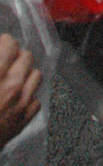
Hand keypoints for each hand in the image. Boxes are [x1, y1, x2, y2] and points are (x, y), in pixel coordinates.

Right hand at [0, 35, 40, 149]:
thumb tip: (0, 48)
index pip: (12, 44)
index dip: (4, 43)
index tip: (1, 46)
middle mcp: (12, 86)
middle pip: (27, 56)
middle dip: (16, 56)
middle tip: (6, 61)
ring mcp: (20, 104)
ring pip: (36, 75)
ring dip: (25, 74)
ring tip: (13, 78)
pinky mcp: (22, 121)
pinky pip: (35, 100)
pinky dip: (28, 98)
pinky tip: (16, 99)